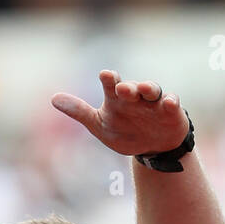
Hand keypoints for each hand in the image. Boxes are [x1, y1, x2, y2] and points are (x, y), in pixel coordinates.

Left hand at [51, 71, 188, 156]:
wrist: (151, 148)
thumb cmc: (125, 132)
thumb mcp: (99, 125)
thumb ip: (79, 112)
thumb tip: (53, 98)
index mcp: (117, 98)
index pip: (111, 85)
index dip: (109, 79)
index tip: (105, 75)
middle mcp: (135, 97)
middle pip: (131, 87)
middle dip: (128, 87)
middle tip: (122, 88)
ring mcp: (154, 102)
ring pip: (152, 90)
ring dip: (148, 88)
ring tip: (144, 89)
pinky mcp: (171, 111)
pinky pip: (172, 103)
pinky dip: (171, 102)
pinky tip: (169, 103)